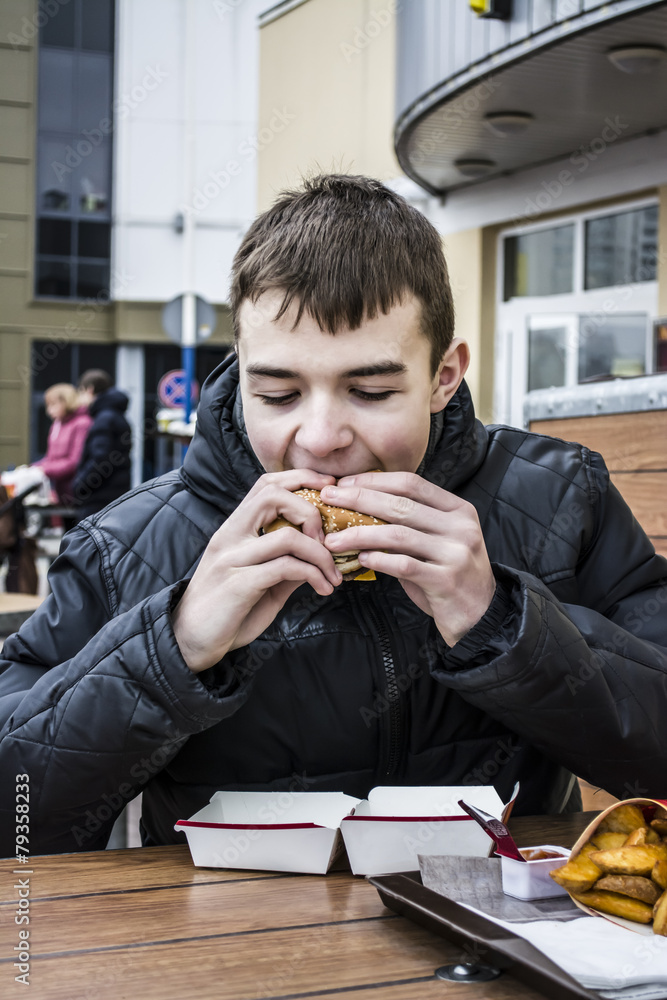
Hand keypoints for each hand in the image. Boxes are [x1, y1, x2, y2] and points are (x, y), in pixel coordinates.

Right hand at [172, 470, 341, 671]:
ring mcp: (232, 559)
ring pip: (287, 537)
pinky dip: (313, 575)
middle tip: (329, 541)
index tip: (329, 487)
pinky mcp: (239, 585)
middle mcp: (229, 537)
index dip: (301, 479)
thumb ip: (287, 564)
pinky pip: (286, 568)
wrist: (188, 641)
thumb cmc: (226, 610)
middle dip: (311, 512)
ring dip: (321, 554)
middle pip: (273, 496)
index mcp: (233, 529)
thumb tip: (321, 553)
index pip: (266, 484)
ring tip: (333, 575)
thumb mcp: (262, 582)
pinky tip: (323, 589)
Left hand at [320, 472, 495, 646]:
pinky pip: (404, 565)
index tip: (344, 484)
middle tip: (329, 500)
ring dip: (359, 535)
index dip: (374, 481)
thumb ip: (408, 525)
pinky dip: (379, 560)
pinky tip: (360, 559)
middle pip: (401, 505)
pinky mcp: (446, 580)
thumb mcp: (436, 542)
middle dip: (359, 499)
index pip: (411, 484)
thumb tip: (360, 508)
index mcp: (458, 510)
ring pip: (398, 534)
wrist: (481, 615)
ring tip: (333, 539)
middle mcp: (460, 527)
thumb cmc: (449, 575)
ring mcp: (455, 553)